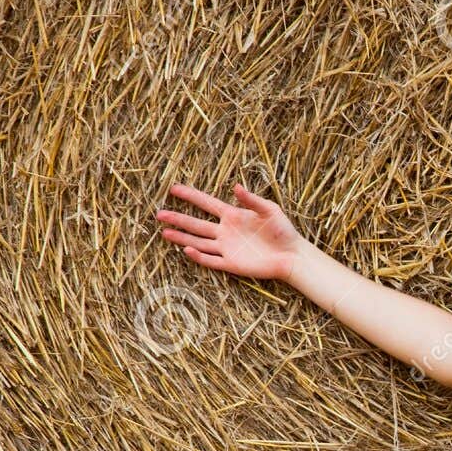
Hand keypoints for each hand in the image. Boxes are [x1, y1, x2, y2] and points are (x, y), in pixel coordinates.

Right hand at [155, 182, 304, 280]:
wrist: (292, 255)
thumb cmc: (283, 231)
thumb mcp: (270, 210)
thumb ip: (252, 199)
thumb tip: (235, 186)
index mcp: (233, 215)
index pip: (206, 203)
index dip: (190, 195)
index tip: (173, 189)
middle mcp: (225, 231)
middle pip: (196, 224)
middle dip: (178, 218)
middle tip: (159, 214)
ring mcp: (227, 248)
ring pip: (199, 242)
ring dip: (182, 238)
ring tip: (165, 232)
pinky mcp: (231, 264)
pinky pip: (211, 260)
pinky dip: (199, 256)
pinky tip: (186, 250)